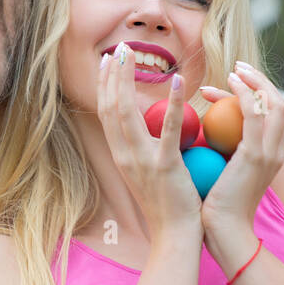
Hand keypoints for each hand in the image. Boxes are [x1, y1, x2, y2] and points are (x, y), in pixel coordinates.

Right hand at [96, 41, 200, 240]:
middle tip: (117, 49)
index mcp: (120, 155)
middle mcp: (124, 155)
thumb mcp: (146, 173)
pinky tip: (179, 82)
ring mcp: (142, 160)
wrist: (174, 236)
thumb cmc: (167, 204)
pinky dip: (172, 103)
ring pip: (127, 112)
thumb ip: (142, 149)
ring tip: (131, 55)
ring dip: (126, 80)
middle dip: (111, 75)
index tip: (106, 62)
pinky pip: (168, 129)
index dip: (104, 85)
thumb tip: (146, 126)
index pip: (106, 113)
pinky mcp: (165, 166)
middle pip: (111, 107)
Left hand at [197, 61, 283, 236]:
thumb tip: (205, 134)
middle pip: (279, 103)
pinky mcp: (254, 155)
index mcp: (272, 156)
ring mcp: (269, 153)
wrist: (224, 232)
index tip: (230, 86)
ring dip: (254, 81)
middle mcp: (277, 151)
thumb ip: (224, 153)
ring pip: (273, 103)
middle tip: (238, 68)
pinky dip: (243, 93)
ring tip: (234, 70)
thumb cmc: (217, 207)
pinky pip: (253, 113)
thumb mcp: (226, 174)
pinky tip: (227, 83)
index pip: (273, 115)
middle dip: (261, 81)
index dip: (255, 95)